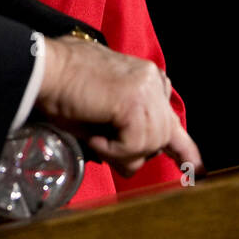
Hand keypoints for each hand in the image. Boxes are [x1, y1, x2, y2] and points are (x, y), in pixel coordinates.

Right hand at [37, 35, 202, 177]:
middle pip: (162, 136)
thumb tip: (133, 162)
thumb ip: (122, 127)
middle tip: (106, 151)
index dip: (183, 148)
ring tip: (93, 138)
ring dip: (120, 152)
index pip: (170, 116)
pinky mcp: (134, 101)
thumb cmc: (61, 88)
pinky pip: (134, 145)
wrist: (42, 69)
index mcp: (145, 77)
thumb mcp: (99, 110)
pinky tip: (93, 138)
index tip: (195, 169)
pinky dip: (112, 150)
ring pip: (149, 144)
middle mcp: (151, 79)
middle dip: (138, 153)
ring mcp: (146, 89)